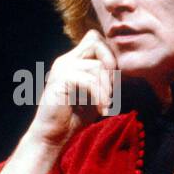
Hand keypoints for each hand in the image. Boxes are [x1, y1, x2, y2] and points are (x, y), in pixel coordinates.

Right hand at [24, 29, 118, 150]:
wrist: (53, 135)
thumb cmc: (74, 117)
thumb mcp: (94, 95)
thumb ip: (103, 80)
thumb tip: (121, 71)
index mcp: (73, 61)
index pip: (94, 38)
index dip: (108, 53)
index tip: (112, 80)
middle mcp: (66, 60)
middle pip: (96, 42)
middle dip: (110, 65)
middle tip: (111, 91)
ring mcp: (62, 69)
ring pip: (96, 66)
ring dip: (106, 89)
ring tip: (105, 105)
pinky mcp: (60, 81)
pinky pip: (89, 81)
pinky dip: (99, 97)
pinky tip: (101, 110)